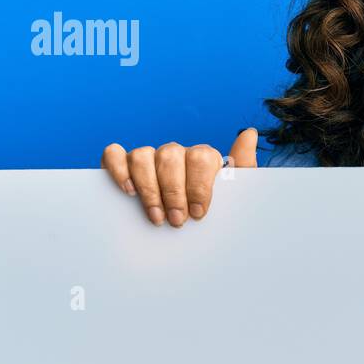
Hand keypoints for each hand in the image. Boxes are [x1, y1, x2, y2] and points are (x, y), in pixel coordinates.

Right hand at [101, 128, 258, 225]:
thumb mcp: (231, 194)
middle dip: (174, 193)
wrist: (182, 231)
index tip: (198, 213)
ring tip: (156, 217)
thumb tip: (249, 132)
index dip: (199, 186)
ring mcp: (148, 157)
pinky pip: (114, 155)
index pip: (201, 157)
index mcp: (202, 158)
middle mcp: (174, 153)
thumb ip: (242, 166)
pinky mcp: (121, 163)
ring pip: (143, 155)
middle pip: (171, 157)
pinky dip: (118, 169)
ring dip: (149, 189)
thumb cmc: (208, 213)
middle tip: (177, 221)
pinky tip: (128, 191)